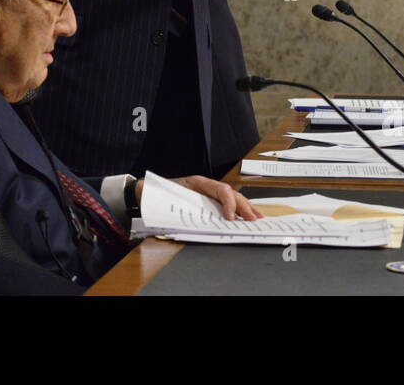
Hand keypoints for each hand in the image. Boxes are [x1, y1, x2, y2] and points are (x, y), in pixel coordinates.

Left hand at [144, 176, 263, 220]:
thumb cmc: (157, 196)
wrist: (145, 192)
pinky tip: (246, 219)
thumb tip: (200, 220)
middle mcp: (205, 186)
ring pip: (231, 199)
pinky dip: (237, 212)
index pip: (221, 190)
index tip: (231, 219)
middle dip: (244, 207)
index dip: (229, 204)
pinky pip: (225, 205)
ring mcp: (207, 193)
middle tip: (255, 221)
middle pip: (231, 194)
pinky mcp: (205, 201)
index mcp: (198, 183)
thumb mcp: (169, 200)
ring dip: (245, 209)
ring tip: (258, 219)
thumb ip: (183, 208)